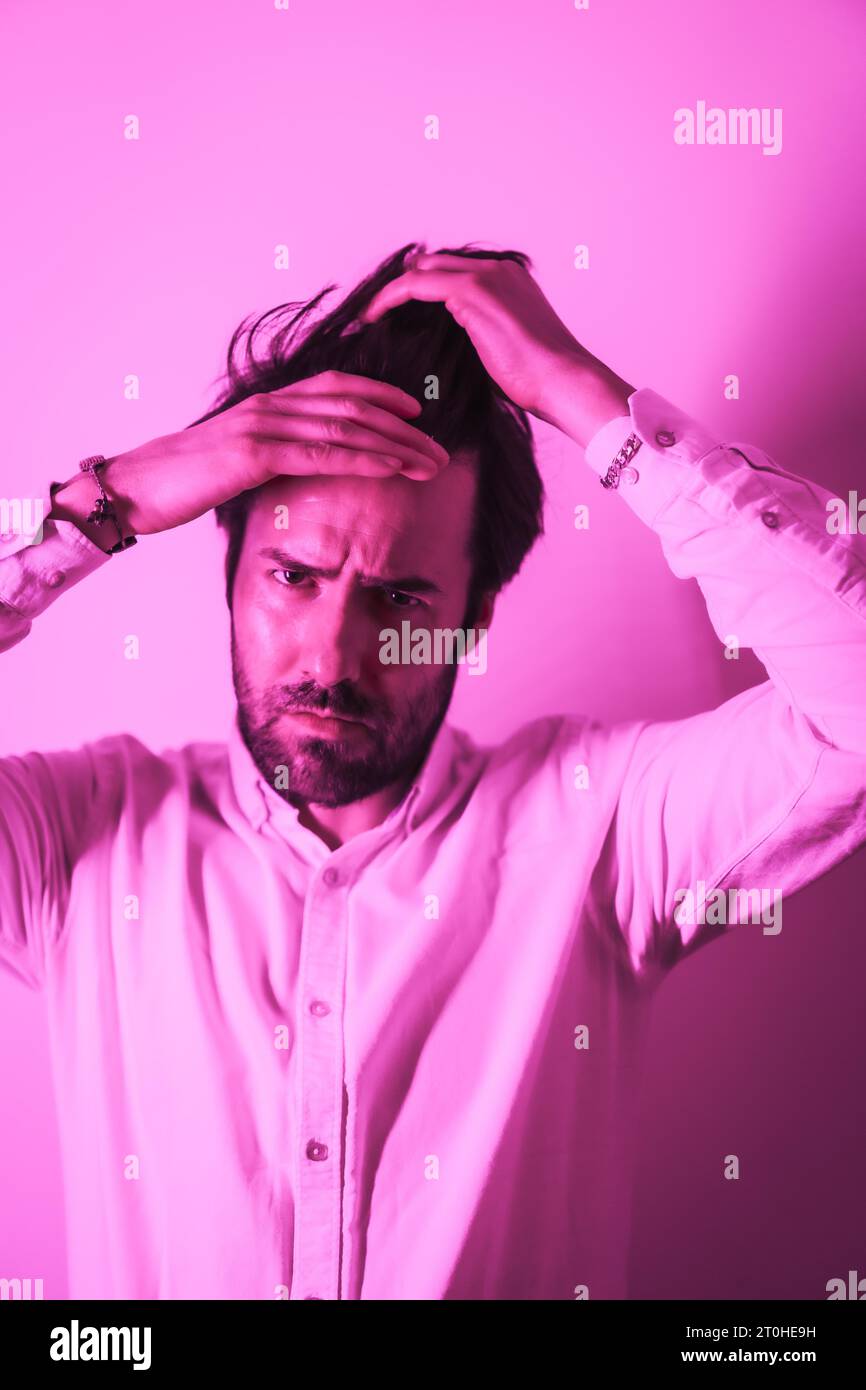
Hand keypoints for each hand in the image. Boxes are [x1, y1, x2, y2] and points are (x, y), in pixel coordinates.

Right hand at [50, 371, 449, 541]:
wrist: (137, 487)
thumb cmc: (185, 481)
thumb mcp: (239, 463)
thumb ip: (275, 456)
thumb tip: (305, 469)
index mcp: (269, 404)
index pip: (337, 389)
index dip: (382, 396)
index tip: (419, 412)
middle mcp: (271, 406)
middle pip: (352, 407)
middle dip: (403, 427)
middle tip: (441, 448)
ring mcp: (264, 426)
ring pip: (345, 427)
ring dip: (395, 445)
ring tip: (431, 463)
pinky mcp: (255, 453)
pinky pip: (322, 453)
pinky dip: (363, 458)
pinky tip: (392, 467)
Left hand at [360, 251, 634, 447]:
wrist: (565, 381)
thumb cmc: (542, 381)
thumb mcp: (507, 352)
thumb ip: (481, 339)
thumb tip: (450, 355)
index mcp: (509, 280)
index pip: (452, 274)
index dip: (419, 291)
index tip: (392, 316)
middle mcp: (497, 269)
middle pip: (433, 266)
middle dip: (400, 288)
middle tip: (370, 315)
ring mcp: (486, 276)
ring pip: (421, 272)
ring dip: (389, 294)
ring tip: (364, 317)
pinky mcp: (473, 291)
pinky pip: (416, 286)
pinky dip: (389, 299)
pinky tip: (370, 319)